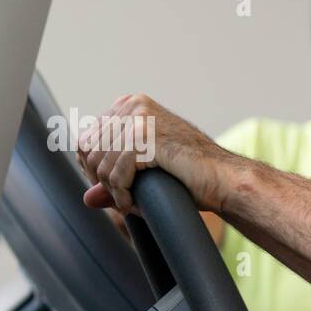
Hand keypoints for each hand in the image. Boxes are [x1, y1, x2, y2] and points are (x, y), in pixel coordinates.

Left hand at [76, 94, 229, 213]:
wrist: (224, 178)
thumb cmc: (192, 175)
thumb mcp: (146, 172)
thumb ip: (115, 178)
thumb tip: (86, 199)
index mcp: (132, 104)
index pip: (87, 138)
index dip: (94, 168)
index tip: (111, 188)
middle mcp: (133, 105)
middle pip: (90, 150)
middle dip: (102, 180)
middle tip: (122, 199)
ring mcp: (139, 117)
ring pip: (101, 163)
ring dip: (114, 191)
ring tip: (131, 204)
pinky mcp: (144, 136)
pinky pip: (116, 174)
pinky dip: (123, 196)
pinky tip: (135, 205)